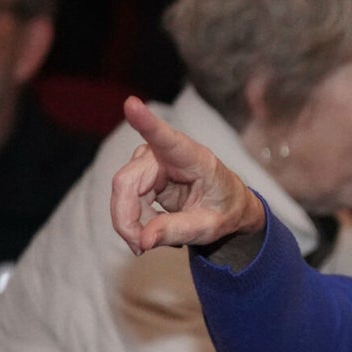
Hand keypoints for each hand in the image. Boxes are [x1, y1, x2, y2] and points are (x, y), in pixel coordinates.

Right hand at [109, 97, 263, 255]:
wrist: (229, 207)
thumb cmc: (224, 210)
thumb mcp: (208, 227)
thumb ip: (176, 231)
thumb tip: (142, 240)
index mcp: (195, 159)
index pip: (167, 139)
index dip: (147, 123)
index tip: (131, 104)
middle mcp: (168, 153)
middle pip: (128, 181)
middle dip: (127, 218)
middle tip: (140, 248)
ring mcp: (151, 161)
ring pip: (123, 192)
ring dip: (133, 222)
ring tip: (159, 237)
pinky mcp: (142, 172)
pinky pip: (126, 199)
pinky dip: (135, 220)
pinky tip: (153, 229)